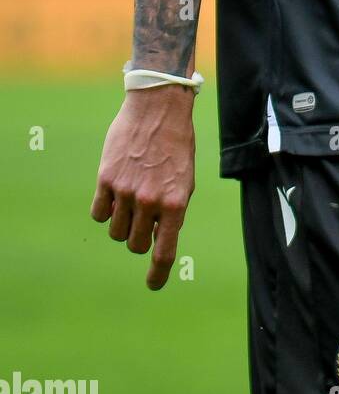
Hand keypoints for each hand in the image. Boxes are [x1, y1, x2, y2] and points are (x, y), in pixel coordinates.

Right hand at [90, 85, 195, 288]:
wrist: (158, 108)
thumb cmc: (176, 145)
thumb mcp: (184, 180)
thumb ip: (172, 211)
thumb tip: (156, 238)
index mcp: (175, 203)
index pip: (164, 251)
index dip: (158, 274)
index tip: (153, 285)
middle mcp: (150, 201)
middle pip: (134, 244)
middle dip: (138, 238)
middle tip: (143, 219)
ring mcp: (126, 191)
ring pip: (115, 232)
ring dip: (122, 224)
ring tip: (131, 200)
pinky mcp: (106, 180)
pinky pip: (98, 213)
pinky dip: (105, 210)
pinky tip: (114, 193)